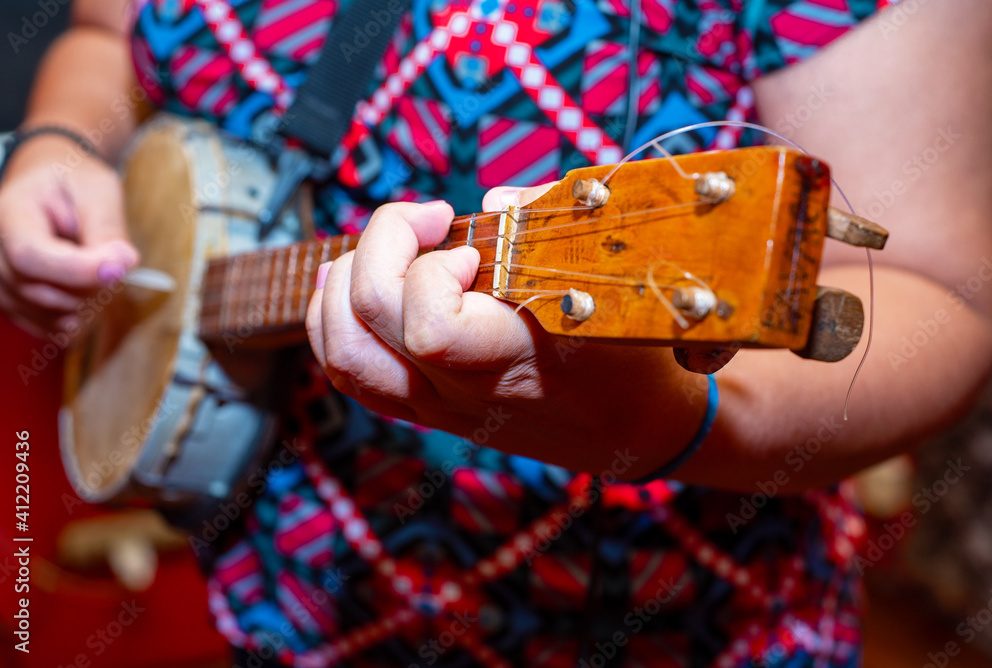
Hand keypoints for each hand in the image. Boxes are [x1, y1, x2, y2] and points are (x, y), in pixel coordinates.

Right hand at [0, 134, 138, 339]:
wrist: (48, 186)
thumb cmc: (71, 183)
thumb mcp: (97, 189)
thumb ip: (107, 227)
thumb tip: (123, 263)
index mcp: (8, 215)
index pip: (31, 256)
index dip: (79, 270)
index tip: (120, 266)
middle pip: (45, 292)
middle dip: (94, 283)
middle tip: (115, 255)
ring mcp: (0, 285)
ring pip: (53, 316)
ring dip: (91, 301)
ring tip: (96, 265)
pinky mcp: (15, 306)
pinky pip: (54, 329)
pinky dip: (81, 315)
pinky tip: (86, 288)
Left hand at [306, 187, 711, 477]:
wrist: (637, 431)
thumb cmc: (630, 357)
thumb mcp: (613, 288)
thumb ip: (551, 231)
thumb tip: (493, 201)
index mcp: (514, 362)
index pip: (427, 328)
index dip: (432, 271)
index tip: (471, 246)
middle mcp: (465, 392)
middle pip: (368, 321)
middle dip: (381, 245)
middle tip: (429, 220)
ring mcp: (439, 408)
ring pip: (343, 354)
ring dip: (343, 283)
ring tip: (379, 246)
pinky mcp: (427, 413)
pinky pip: (351, 375)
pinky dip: (333, 322)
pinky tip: (349, 285)